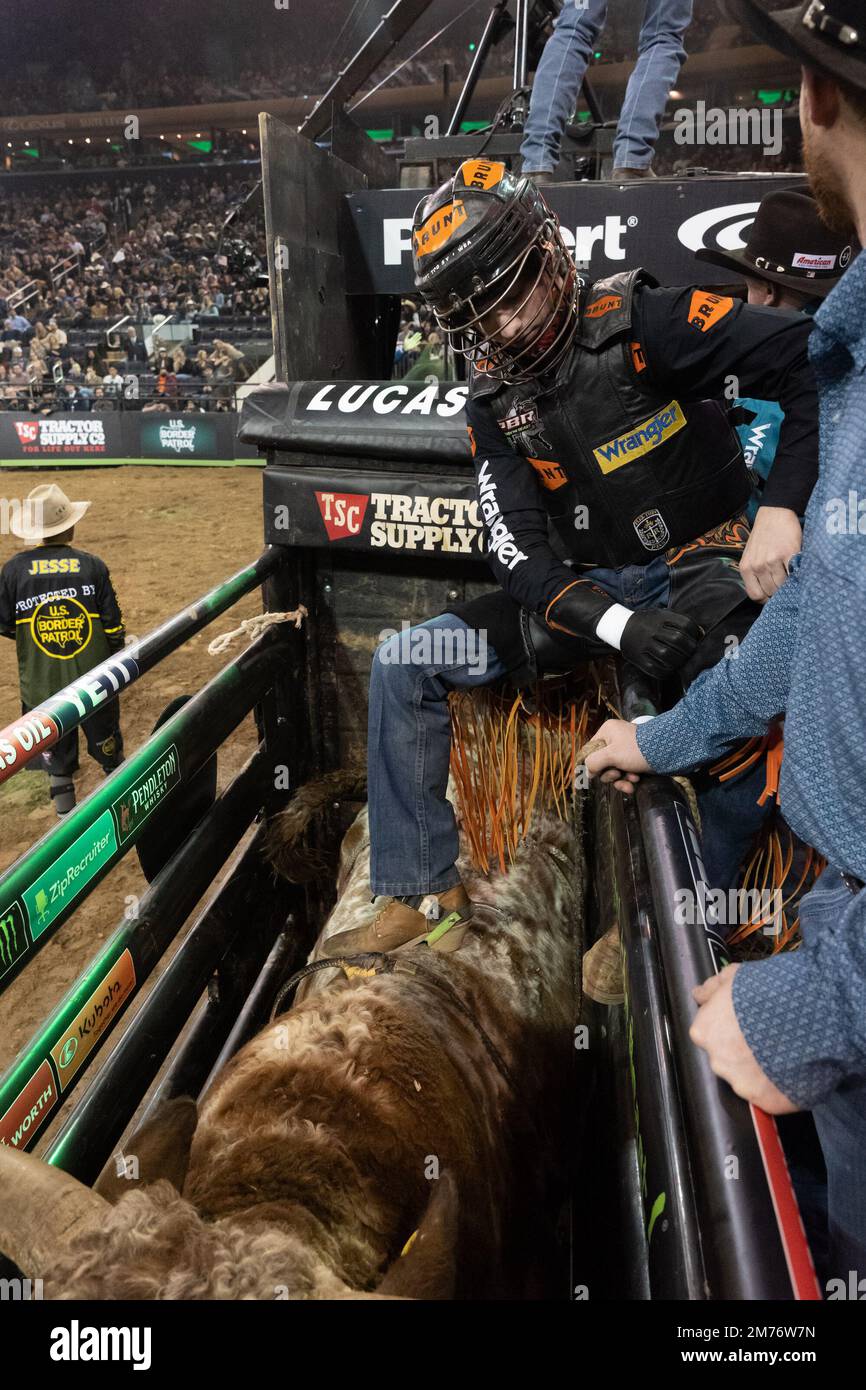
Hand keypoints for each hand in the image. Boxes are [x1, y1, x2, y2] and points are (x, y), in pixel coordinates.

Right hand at [584, 718, 651, 794]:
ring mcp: (626, 750)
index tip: (594, 775)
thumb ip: (594, 762)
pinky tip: (635, 783)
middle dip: (610, 774)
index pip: (591, 750)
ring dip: (621, 779)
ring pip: (614, 770)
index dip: (591, 764)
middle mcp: (615, 739)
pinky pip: (625, 773)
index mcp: (607, 732)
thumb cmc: (636, 750)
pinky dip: (629, 779)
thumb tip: (587, 773)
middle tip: (618, 774)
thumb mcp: (611, 755)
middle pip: (602, 763)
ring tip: (631, 779)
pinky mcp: (635, 760)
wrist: (667, 753)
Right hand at [620, 608, 702, 678]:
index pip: (685, 624)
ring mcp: (644, 645)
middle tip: (691, 652)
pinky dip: (667, 671)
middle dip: (690, 648)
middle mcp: (651, 630)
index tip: (695, 638)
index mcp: (659, 617)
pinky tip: (670, 668)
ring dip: (680, 661)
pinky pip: (656, 669)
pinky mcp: (638, 659)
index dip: (695, 633)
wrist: (621, 627)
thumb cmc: (648, 622)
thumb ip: (679, 621)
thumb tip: (701, 633)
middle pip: (678, 640)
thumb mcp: (661, 614)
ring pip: (668, 655)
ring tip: (682, 661)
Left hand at [690, 965, 797, 1112]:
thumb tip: (699, 995)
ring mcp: (740, 1084)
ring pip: (747, 1078)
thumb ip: (711, 988)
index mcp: (704, 1032)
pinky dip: (780, 1085)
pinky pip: (770, 1094)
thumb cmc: (770, 991)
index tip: (746, 1022)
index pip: (709, 1033)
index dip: (729, 1026)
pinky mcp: (765, 1101)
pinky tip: (793, 1068)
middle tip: (767, 1035)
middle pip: (726, 1058)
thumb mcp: (736, 975)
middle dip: (743, 1049)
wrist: (811, 1016)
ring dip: (760, 1069)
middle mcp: (717, 1061)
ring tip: (784, 1050)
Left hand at [739, 507, 801, 602]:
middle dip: (778, 592)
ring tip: (791, 578)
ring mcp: (772, 560)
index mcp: (746, 567)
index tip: (773, 595)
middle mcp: (757, 566)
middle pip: (770, 592)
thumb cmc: (763, 536)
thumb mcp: (751, 555)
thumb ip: (755, 573)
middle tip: (785, 586)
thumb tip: (766, 593)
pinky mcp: (788, 554)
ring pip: (782, 586)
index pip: (755, 595)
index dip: (766, 598)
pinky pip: (793, 575)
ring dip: (788, 585)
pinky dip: (797, 576)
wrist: (775, 513)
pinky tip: (797, 571)